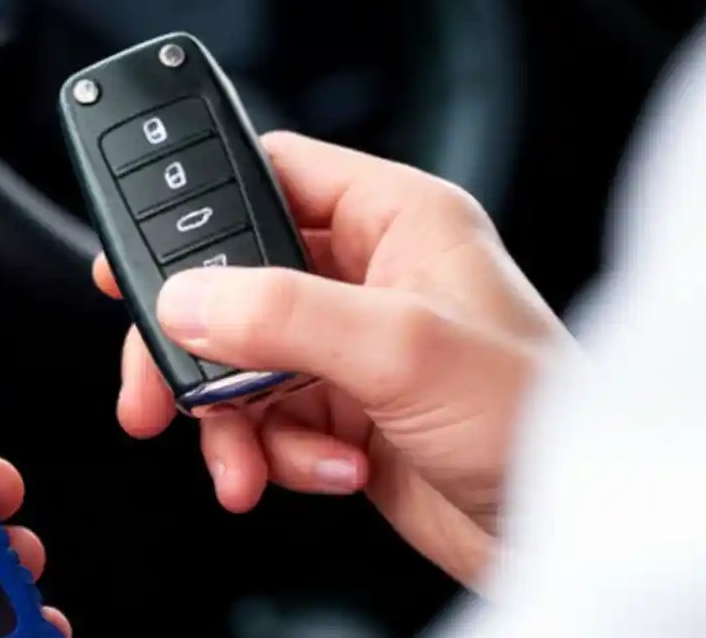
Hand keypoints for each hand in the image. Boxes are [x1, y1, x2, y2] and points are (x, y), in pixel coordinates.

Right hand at [94, 132, 572, 587]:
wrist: (568, 530)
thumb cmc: (539, 419)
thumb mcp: (405, 348)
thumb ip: (286, 314)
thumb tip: (190, 297)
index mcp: (395, 219)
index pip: (273, 174)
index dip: (198, 207)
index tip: (136, 250)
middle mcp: (369, 274)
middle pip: (236, 279)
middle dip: (194, 340)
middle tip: (158, 381)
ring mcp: (353, 346)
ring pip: (240, 359)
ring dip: (231, 416)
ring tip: (248, 459)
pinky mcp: (345, 411)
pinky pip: (268, 418)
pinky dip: (275, 452)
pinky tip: (326, 470)